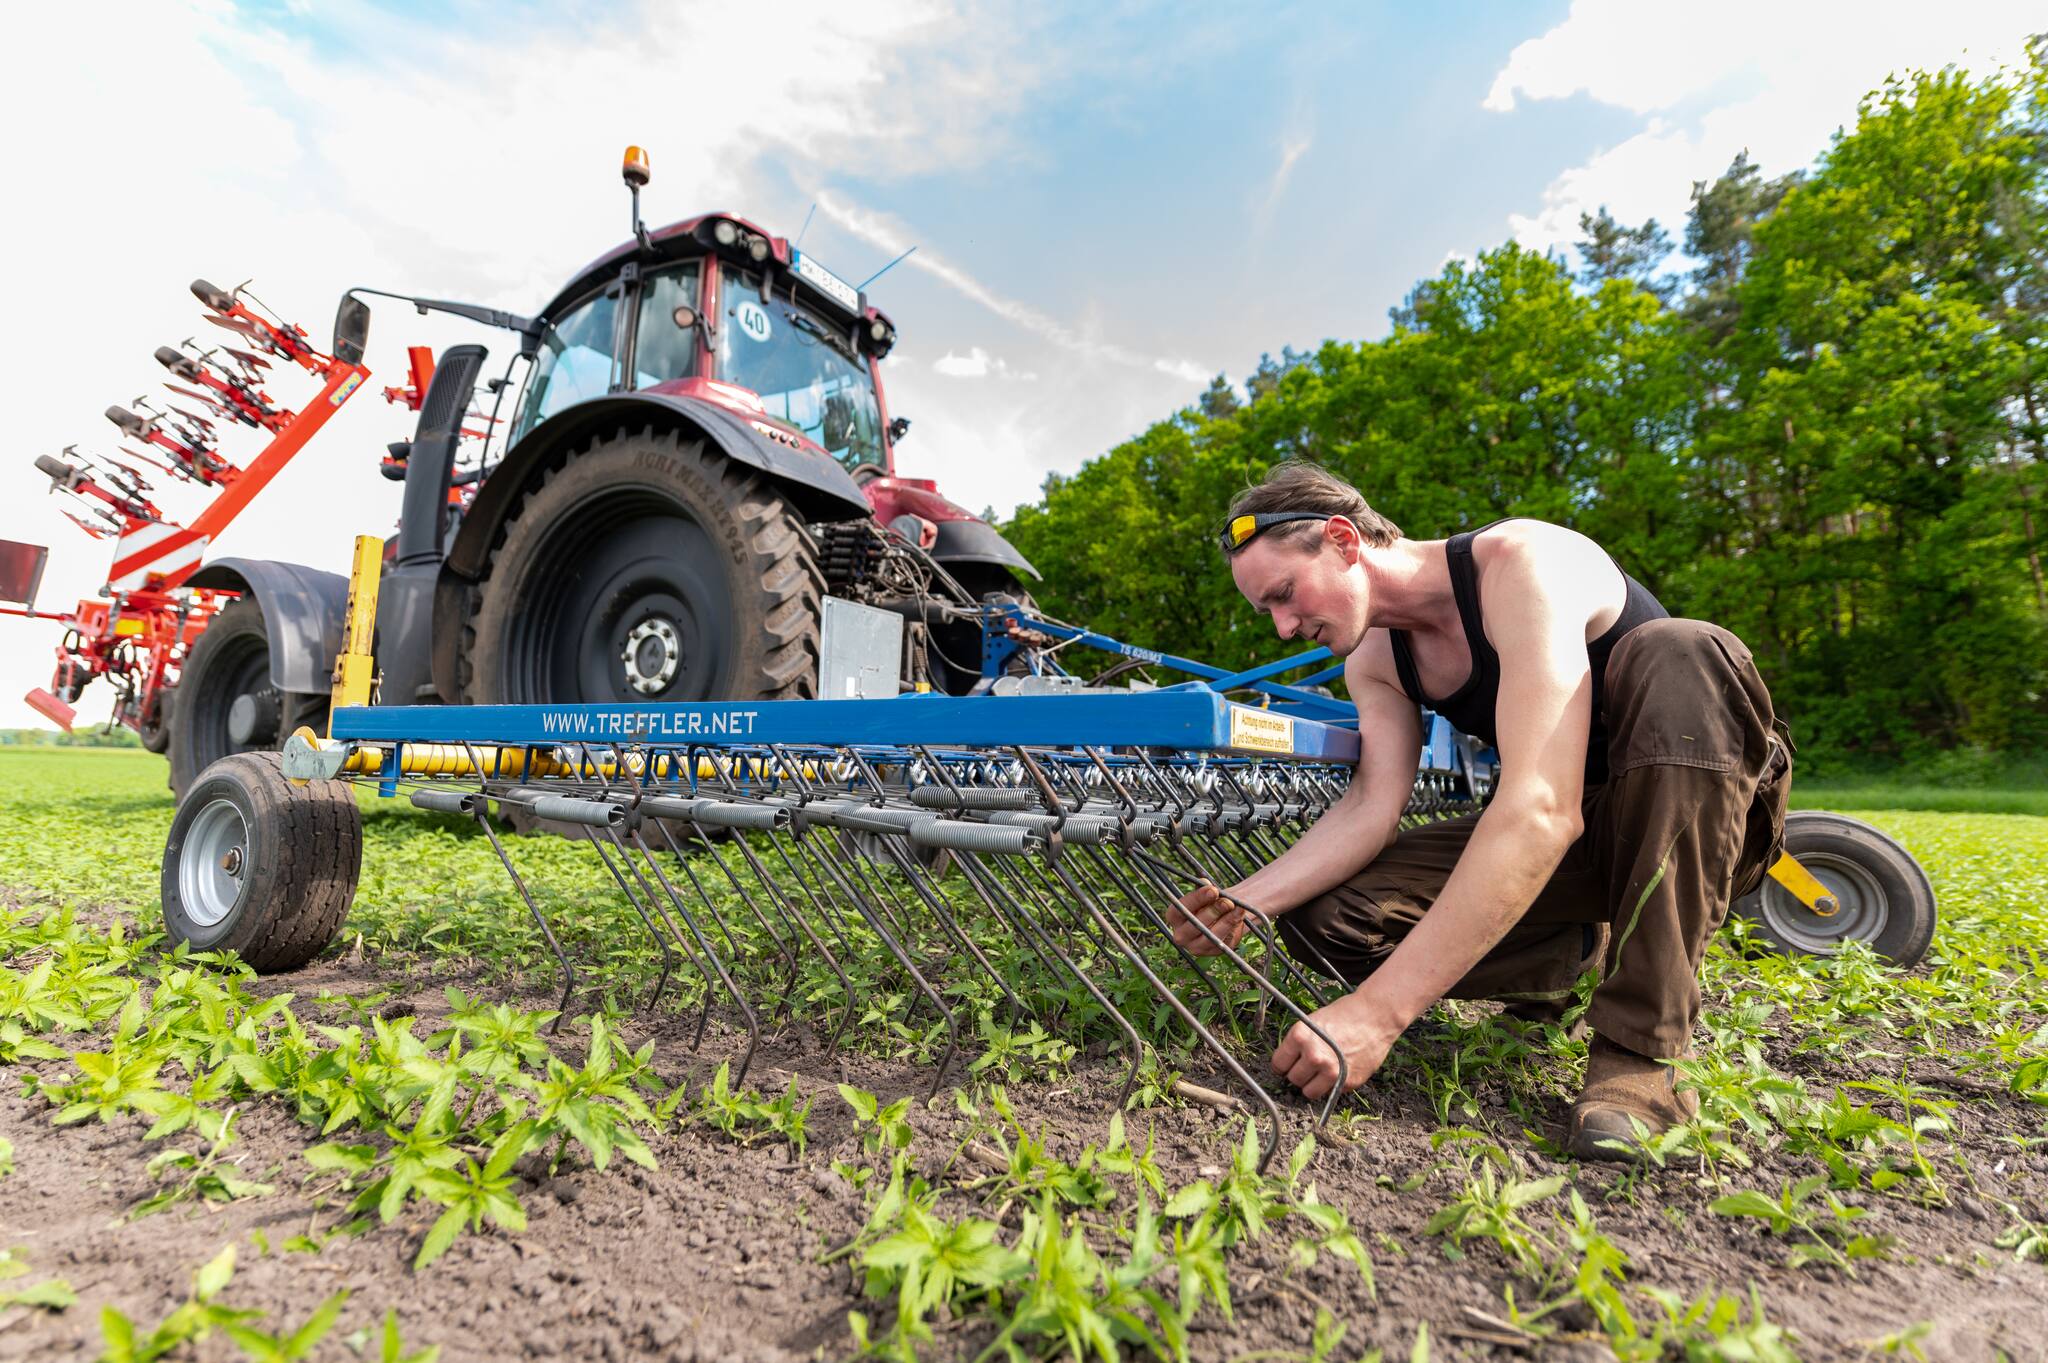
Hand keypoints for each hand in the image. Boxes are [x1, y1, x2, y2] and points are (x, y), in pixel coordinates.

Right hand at [1169, 882, 1245, 956]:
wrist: (1223, 915)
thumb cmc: (1209, 902)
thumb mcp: (1205, 893)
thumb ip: (1203, 889)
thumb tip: (1204, 883)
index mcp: (1174, 917)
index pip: (1181, 908)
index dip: (1198, 898)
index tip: (1213, 890)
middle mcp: (1181, 935)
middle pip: (1195, 924)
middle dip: (1213, 911)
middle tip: (1227, 902)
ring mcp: (1196, 946)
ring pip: (1211, 935)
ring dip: (1226, 920)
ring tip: (1237, 908)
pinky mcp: (1212, 952)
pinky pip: (1223, 941)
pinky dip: (1233, 926)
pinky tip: (1239, 915)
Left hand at [1270, 991, 1399, 1100]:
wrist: (1375, 1016)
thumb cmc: (1344, 1014)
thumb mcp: (1313, 1021)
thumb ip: (1298, 1042)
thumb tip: (1287, 1063)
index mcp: (1300, 1037)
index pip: (1279, 1064)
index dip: (1283, 1064)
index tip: (1287, 1065)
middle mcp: (1313, 1055)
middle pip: (1293, 1079)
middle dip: (1298, 1074)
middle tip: (1307, 1066)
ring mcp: (1331, 1071)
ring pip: (1308, 1092)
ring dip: (1312, 1084)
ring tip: (1320, 1073)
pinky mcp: (1347, 1081)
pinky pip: (1330, 1092)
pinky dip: (1332, 1085)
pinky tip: (1339, 1069)